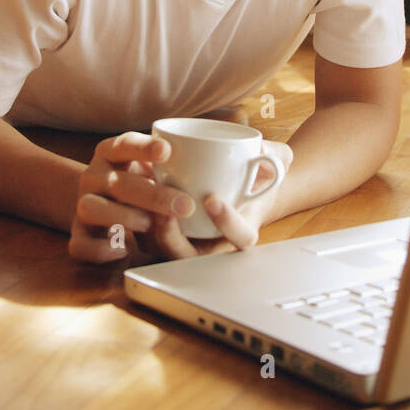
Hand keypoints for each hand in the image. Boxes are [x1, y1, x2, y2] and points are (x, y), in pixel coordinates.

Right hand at [68, 130, 196, 264]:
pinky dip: (100, 249)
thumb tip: (230, 160)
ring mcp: (82, 205)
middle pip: (117, 182)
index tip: (167, 151)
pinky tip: (122, 249)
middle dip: (152, 195)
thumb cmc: (136, 181)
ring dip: (124, 216)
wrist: (98, 205)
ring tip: (150, 223)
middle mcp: (93, 176)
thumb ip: (172, 161)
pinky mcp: (78, 235)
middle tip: (185, 205)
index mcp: (110, 152)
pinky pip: (80, 244)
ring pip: (91, 209)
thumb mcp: (149, 165)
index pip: (124, 144)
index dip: (143, 148)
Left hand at [125, 139, 292, 261]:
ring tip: (141, 200)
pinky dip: (137, 218)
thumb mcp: (271, 163)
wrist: (234, 181)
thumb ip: (277, 156)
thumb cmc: (255, 174)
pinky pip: (146, 236)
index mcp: (242, 230)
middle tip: (165, 211)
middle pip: (189, 257)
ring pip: (162, 250)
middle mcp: (213, 245)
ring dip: (148, 230)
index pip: (240, 238)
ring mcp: (186, 241)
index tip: (213, 200)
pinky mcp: (163, 232)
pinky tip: (132, 188)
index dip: (227, 224)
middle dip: (174, 238)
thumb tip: (264, 153)